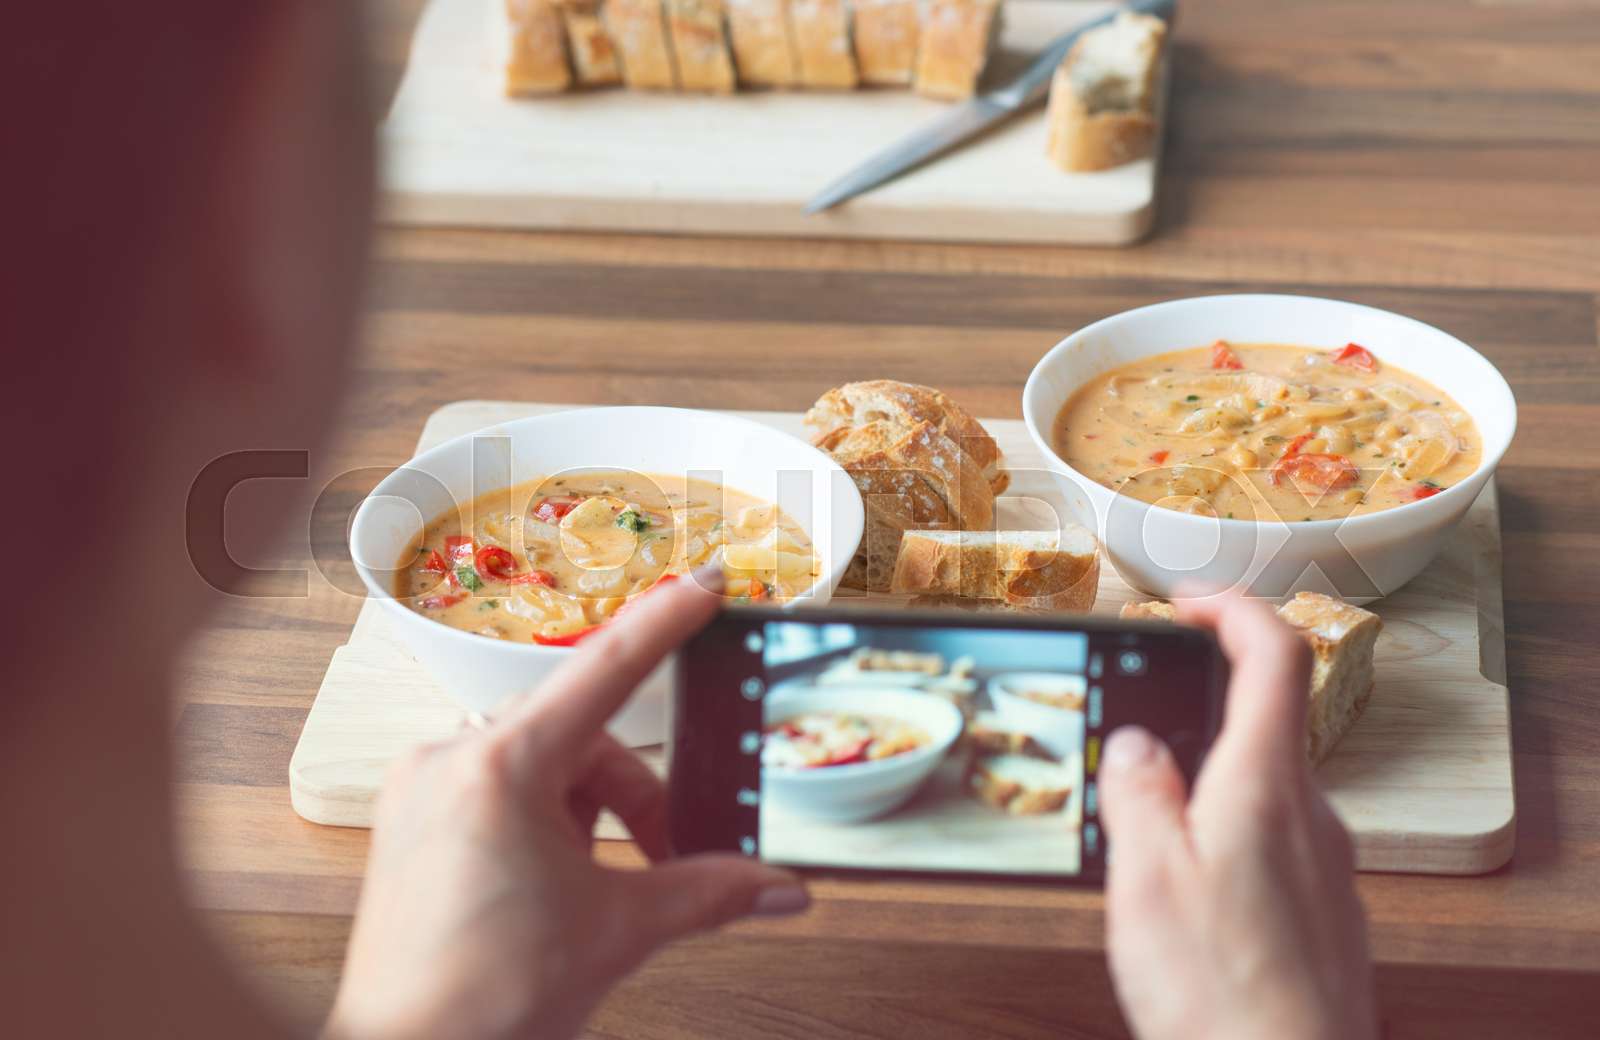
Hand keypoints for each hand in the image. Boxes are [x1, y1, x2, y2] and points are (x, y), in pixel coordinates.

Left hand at [327, 569, 807, 1039]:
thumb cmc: (480, 1006)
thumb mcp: (617, 932)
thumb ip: (708, 892)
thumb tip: (778, 885)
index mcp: (500, 769)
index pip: (604, 670)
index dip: (664, 622)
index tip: (703, 584)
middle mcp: (450, 761)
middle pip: (580, 738)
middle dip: (633, 798)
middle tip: (668, 857)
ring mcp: (423, 790)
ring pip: (541, 765)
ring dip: (590, 814)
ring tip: (599, 887)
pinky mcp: (410, 820)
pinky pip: (499, 789)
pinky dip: (546, 823)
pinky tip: (556, 882)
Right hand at [1098, 594, 1376, 1039]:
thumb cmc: (1222, 996)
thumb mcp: (1145, 879)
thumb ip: (1137, 794)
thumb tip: (1135, 745)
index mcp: (1266, 786)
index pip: (1274, 656)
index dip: (1233, 608)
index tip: (1189, 602)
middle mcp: (1311, 816)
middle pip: (1265, 724)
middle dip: (1197, 714)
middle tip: (1137, 735)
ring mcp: (1327, 868)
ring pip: (1265, 792)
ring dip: (1208, 787)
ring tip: (1146, 835)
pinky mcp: (1327, 916)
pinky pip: (1275, 848)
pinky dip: (1228, 841)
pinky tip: (1188, 898)